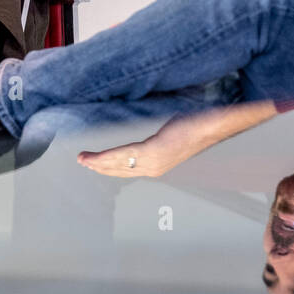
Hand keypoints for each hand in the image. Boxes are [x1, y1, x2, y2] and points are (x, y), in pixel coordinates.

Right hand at [77, 113, 206, 177]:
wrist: (213, 125)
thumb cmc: (196, 124)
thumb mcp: (170, 132)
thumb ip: (156, 135)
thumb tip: (145, 127)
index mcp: (157, 163)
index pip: (127, 168)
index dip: (108, 167)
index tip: (92, 164)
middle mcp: (155, 167)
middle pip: (119, 170)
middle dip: (98, 167)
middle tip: (81, 162)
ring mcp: (155, 161)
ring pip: (120, 164)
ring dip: (98, 162)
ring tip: (83, 159)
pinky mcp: (156, 150)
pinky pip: (126, 154)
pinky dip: (108, 156)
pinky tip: (97, 156)